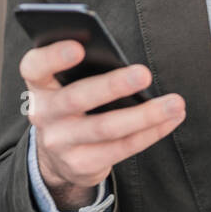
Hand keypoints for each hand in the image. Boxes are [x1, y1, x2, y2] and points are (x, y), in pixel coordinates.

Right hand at [21, 40, 184, 210]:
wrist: (59, 155)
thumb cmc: (75, 102)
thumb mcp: (68, 84)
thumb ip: (86, 69)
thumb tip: (124, 60)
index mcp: (40, 85)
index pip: (35, 67)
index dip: (53, 56)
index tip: (78, 47)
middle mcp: (44, 114)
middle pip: (77, 98)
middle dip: (112, 85)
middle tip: (144, 73)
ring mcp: (60, 142)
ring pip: (106, 128)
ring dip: (145, 115)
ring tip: (175, 102)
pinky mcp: (81, 164)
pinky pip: (122, 148)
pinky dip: (151, 132)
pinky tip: (171, 119)